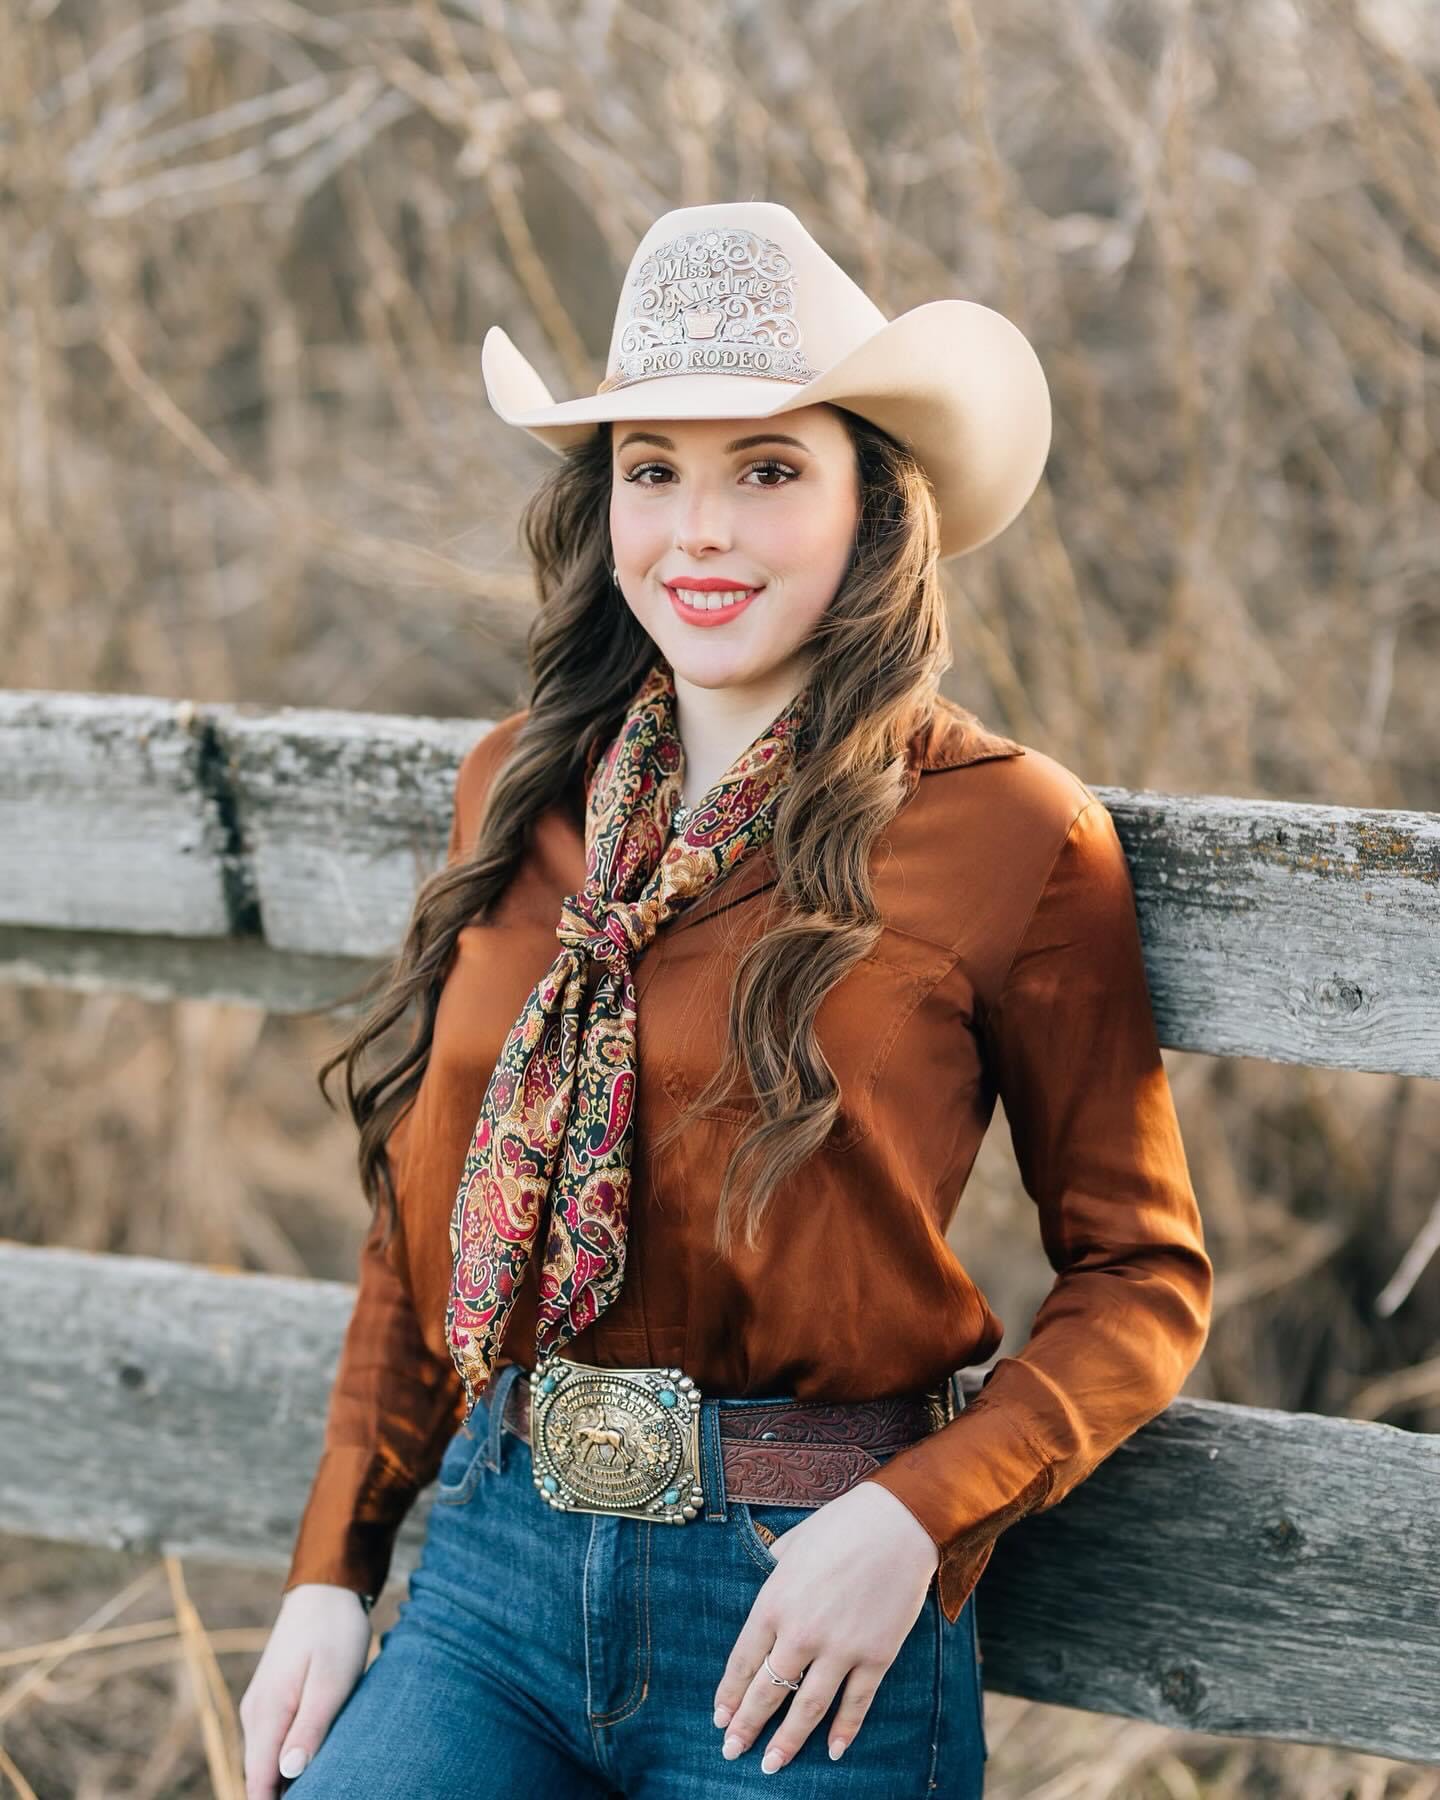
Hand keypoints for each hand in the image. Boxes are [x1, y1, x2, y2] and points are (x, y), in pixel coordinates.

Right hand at [239, 1584, 371, 1796]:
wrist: (326, 1590)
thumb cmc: (334, 1633)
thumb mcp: (331, 1683)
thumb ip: (309, 1729)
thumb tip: (287, 1775)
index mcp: (266, 1713)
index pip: (258, 1783)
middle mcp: (255, 1715)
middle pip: (260, 1777)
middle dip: (284, 1797)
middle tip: (327, 1793)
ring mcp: (261, 1707)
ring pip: (267, 1762)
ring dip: (288, 1781)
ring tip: (326, 1783)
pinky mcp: (273, 1701)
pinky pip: (274, 1743)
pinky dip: (290, 1760)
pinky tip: (316, 1763)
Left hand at [711, 1482, 940, 1772]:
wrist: (898, 1523)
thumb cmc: (840, 1526)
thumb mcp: (792, 1544)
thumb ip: (772, 1570)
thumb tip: (764, 1580)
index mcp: (773, 1602)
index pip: (743, 1661)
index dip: (729, 1694)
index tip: (719, 1719)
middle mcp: (801, 1633)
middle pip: (767, 1691)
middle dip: (746, 1726)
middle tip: (732, 1752)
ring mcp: (839, 1649)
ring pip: (807, 1708)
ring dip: (787, 1741)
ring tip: (770, 1765)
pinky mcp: (875, 1657)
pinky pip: (856, 1704)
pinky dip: (844, 1730)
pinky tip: (834, 1751)